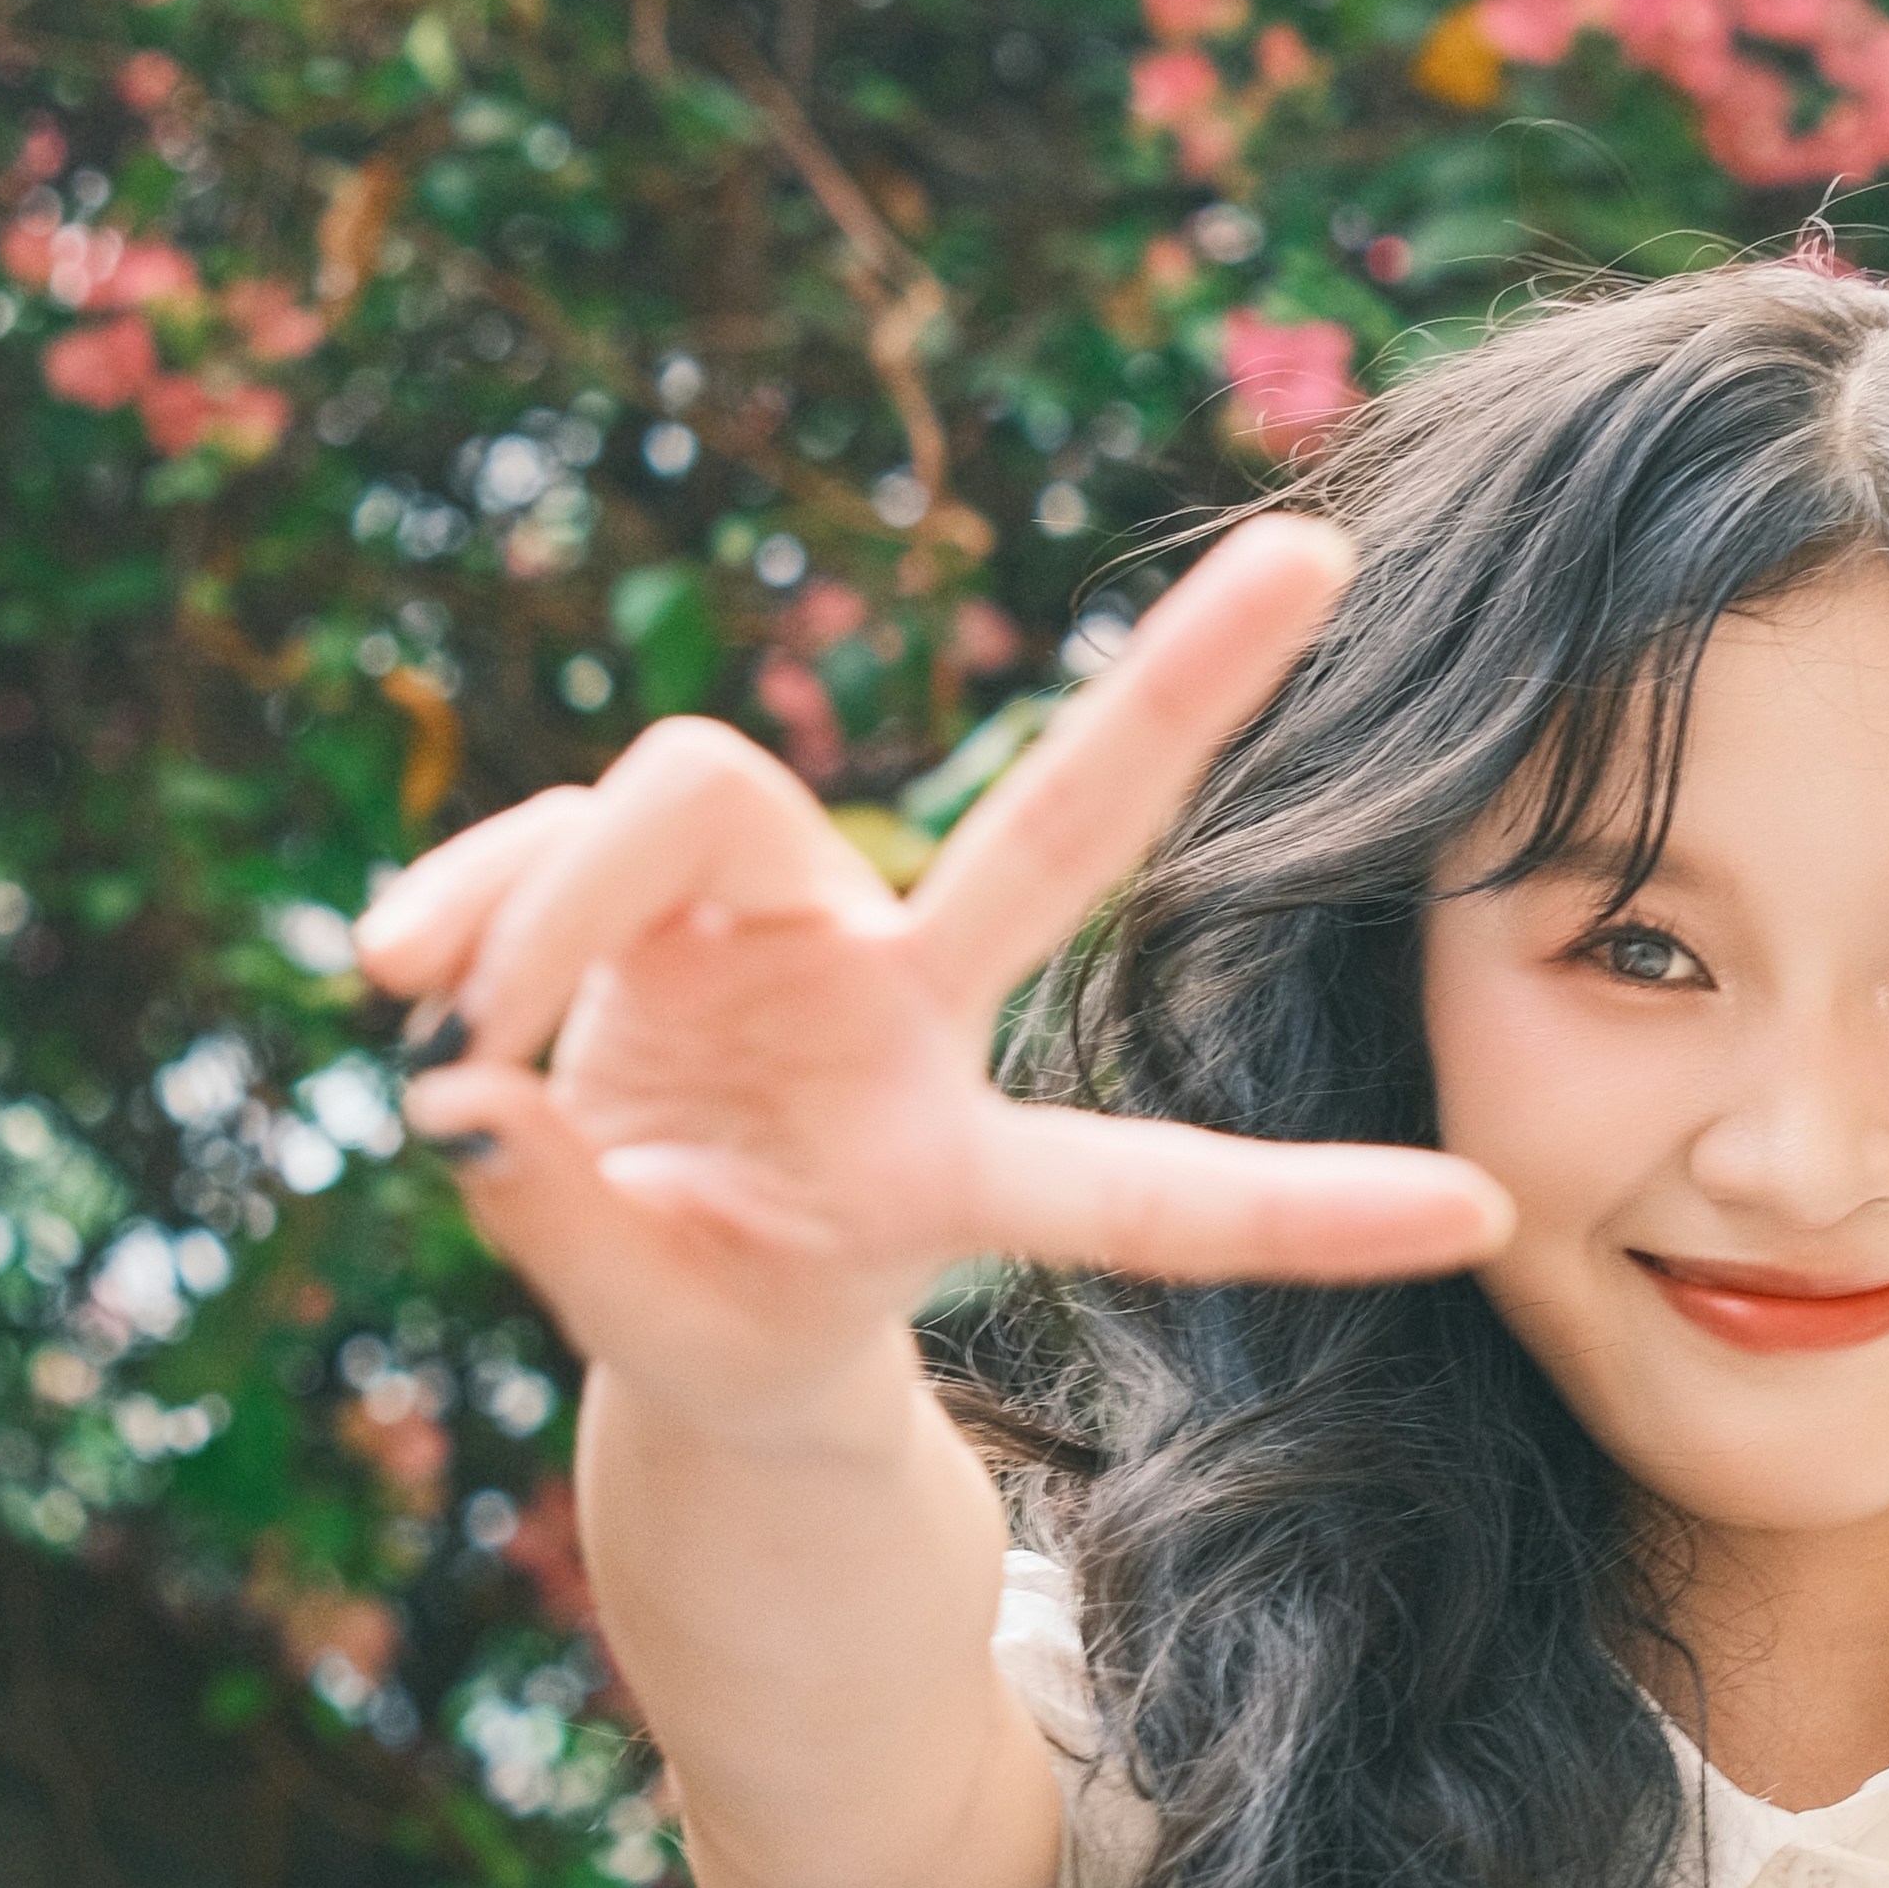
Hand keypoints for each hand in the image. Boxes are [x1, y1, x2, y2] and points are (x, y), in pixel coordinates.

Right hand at [353, 515, 1507, 1442]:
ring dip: (539, 907)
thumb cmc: (715, 1315)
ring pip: (685, 790)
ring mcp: (806, 922)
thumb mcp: (655, 1329)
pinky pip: (552, 835)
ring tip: (431, 1033)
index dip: (1299, 1212)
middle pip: (1067, 824)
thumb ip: (568, 1227)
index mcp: (955, 1173)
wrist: (661, 1278)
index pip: (1148, 1191)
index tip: (1487, 1213)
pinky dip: (468, 901)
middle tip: (1320, 558)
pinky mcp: (684, 875)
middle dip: (1186, 690)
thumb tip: (462, 1101)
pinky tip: (401, 978)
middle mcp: (910, 1007)